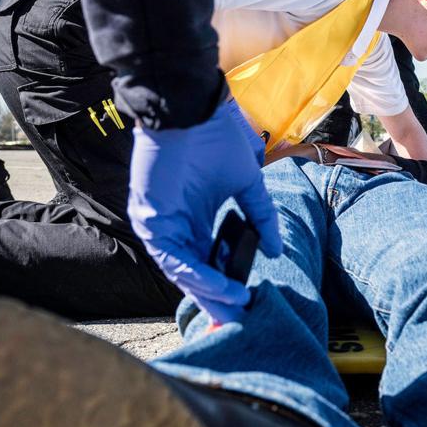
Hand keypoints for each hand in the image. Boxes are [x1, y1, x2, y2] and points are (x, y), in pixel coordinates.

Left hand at [128, 98, 280, 323]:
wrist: (189, 108)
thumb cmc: (214, 137)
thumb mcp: (247, 183)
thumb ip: (260, 216)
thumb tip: (277, 250)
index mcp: (196, 215)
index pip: (209, 258)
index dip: (227, 280)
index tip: (248, 299)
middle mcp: (176, 223)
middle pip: (194, 270)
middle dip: (216, 295)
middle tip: (238, 318)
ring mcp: (160, 222)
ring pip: (183, 268)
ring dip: (208, 289)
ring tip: (233, 305)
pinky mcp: (149, 218)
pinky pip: (172, 256)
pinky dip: (196, 273)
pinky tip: (220, 284)